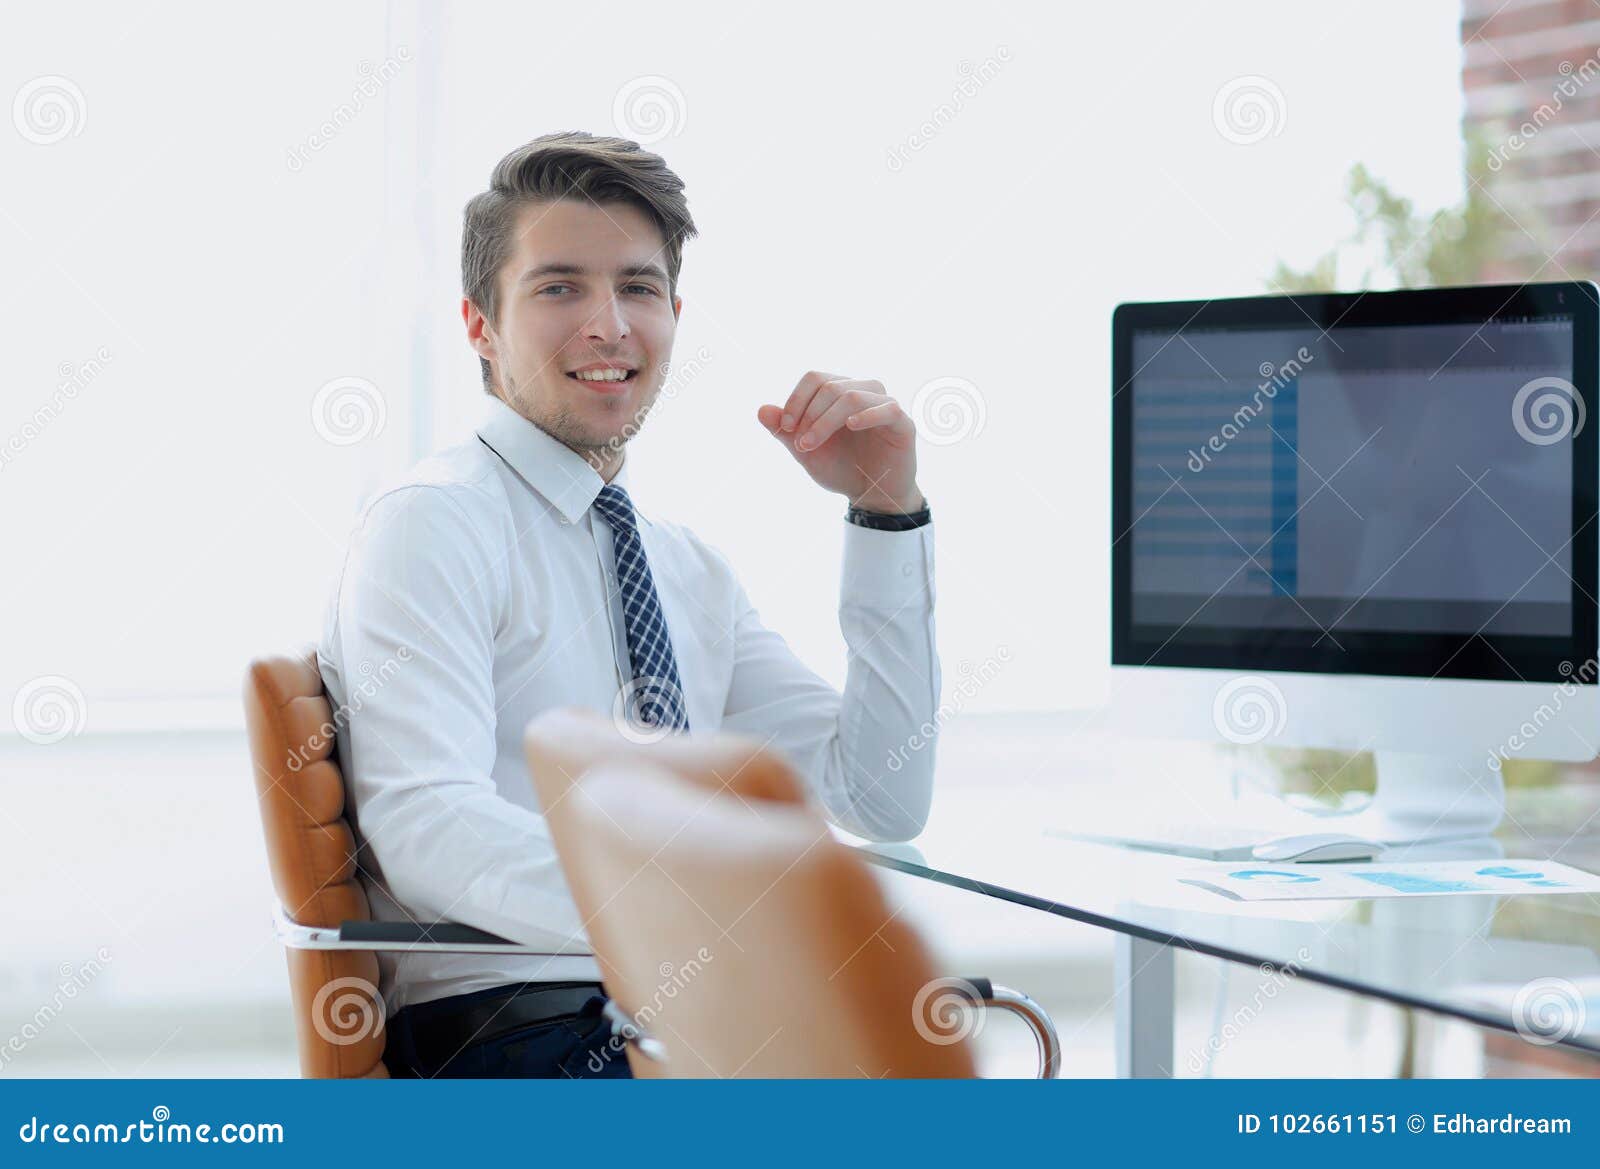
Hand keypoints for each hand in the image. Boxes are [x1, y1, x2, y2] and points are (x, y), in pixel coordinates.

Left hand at [757, 372, 923, 512]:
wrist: (871, 496)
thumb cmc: (840, 469)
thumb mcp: (806, 452)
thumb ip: (785, 431)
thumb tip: (761, 410)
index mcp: (840, 393)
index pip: (815, 378)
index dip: (796, 399)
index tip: (785, 428)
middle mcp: (863, 392)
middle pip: (830, 387)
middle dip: (809, 416)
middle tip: (800, 445)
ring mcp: (885, 405)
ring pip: (852, 396)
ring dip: (826, 421)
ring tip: (813, 445)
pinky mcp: (903, 423)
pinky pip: (887, 408)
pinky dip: (866, 415)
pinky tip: (851, 426)